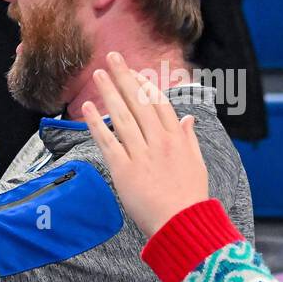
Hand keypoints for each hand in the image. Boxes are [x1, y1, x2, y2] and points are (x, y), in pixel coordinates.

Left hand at [82, 51, 207, 237]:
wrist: (181, 224)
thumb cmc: (189, 198)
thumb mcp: (196, 164)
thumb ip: (188, 138)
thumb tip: (186, 117)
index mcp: (176, 139)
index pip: (159, 104)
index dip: (146, 85)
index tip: (135, 72)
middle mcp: (159, 141)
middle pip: (139, 102)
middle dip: (125, 78)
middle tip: (112, 57)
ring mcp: (141, 154)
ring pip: (122, 116)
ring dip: (109, 93)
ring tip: (98, 75)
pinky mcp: (123, 170)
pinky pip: (108, 141)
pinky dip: (96, 124)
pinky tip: (86, 108)